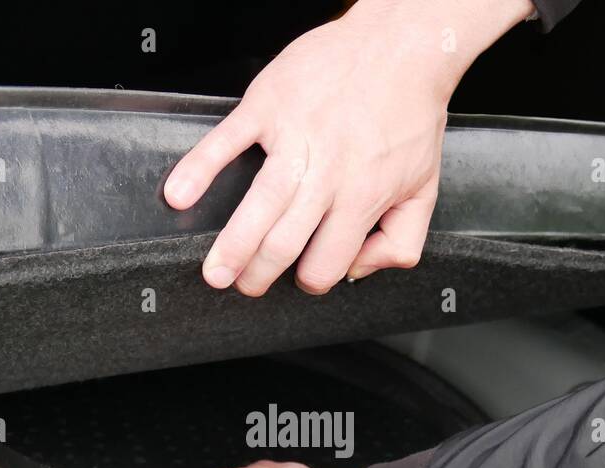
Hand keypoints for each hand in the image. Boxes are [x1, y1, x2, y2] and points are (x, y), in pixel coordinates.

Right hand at [165, 0, 530, 296]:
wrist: (400, 46)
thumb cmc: (408, 114)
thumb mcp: (425, 188)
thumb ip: (401, 242)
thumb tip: (362, 268)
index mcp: (362, 197)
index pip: (326, 263)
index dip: (312, 280)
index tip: (301, 277)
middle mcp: (328, 174)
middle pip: (284, 244)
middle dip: (258, 277)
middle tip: (242, 285)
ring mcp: (294, 139)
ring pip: (258, 206)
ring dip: (231, 247)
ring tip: (214, 273)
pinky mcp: (269, 106)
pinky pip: (226, 141)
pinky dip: (198, 170)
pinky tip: (179, 196)